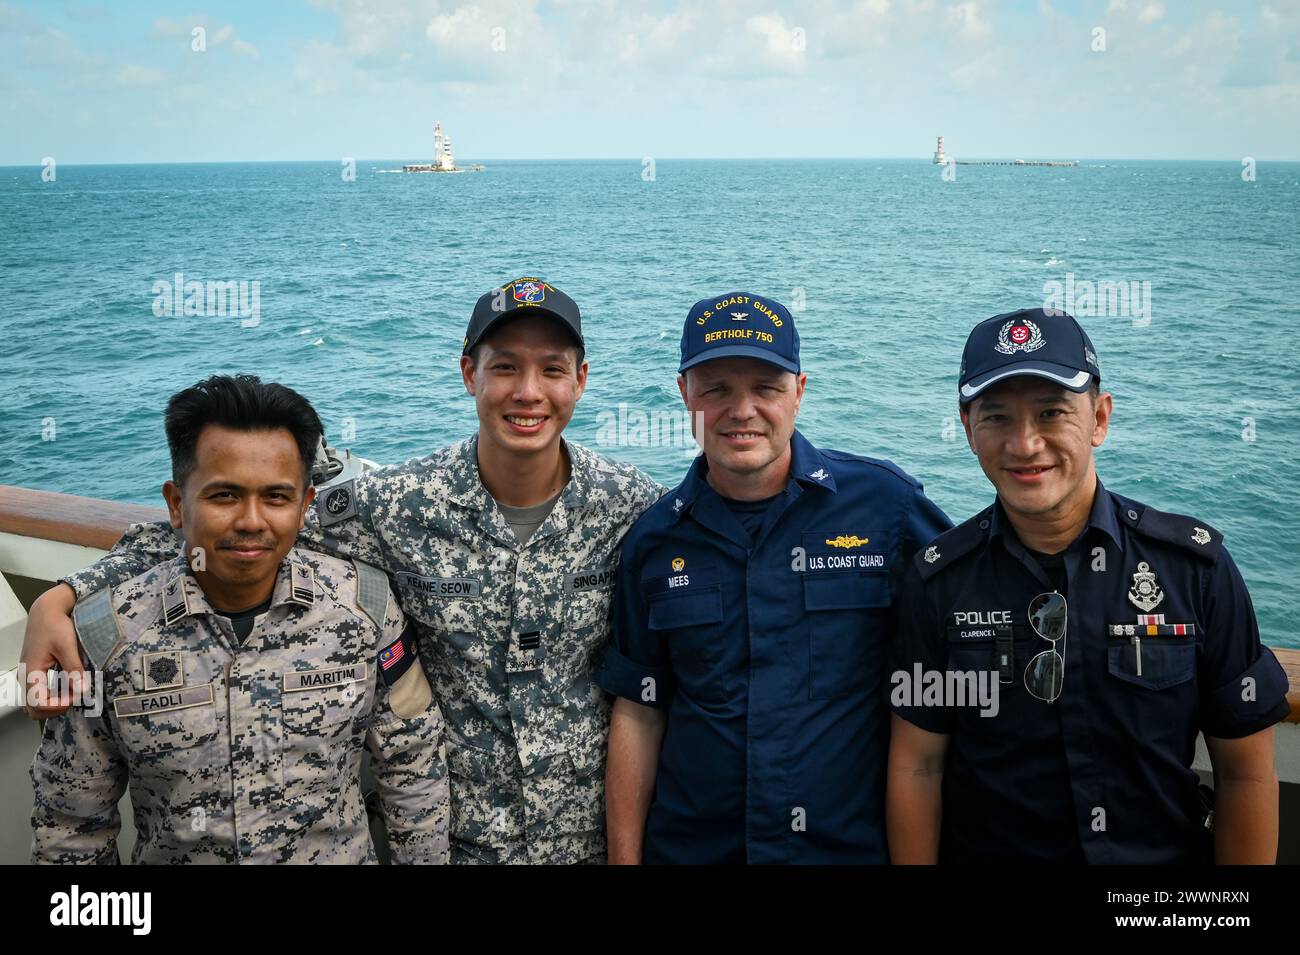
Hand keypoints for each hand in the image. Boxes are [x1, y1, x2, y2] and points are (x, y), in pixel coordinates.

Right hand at [21, 584, 83, 718]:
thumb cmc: (55, 625)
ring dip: (56, 702)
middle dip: (55, 708)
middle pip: (34, 708)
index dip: (58, 705)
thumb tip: (83, 690)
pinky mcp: (35, 672)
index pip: (38, 703)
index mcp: (31, 672)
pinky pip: (41, 692)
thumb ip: (74, 669)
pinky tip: (71, 685)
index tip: (77, 696)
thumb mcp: (67, 646)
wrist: (46, 611)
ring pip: (37, 702)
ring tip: (75, 690)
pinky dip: (55, 695)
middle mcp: (26, 677)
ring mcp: (28, 675)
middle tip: (76, 696)